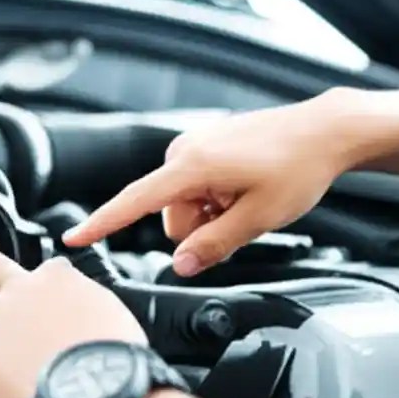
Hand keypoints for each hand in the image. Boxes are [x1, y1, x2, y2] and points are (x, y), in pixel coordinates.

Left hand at [0, 227, 146, 397]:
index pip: (17, 260)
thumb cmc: (113, 365)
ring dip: (4, 370)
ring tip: (39, 394)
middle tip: (20, 358)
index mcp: (52, 281)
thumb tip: (61, 328)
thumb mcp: (105, 316)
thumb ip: (71, 308)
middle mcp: (14, 295)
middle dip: (3, 334)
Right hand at [62, 89, 364, 275]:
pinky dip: (217, 198)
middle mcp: (186, 150)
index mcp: (192, 166)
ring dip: (212, 215)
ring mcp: (196, 145)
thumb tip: (180, 265)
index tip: (73, 238)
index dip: (102, 224)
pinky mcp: (207, 145)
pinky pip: (198, 187)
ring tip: (248, 201)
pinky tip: (247, 189)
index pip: (134, 202)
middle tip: (242, 217)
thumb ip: (214, 245)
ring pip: (184, 205)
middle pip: (170, 216)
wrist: (325, 132)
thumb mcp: (258, 218)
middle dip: (200, 229)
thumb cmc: (297, 169)